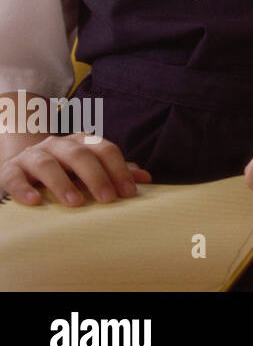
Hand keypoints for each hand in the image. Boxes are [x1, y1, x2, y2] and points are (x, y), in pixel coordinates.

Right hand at [0, 135, 150, 205]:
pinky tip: (35, 202)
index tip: (129, 192)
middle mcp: (58, 145)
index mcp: (81, 142)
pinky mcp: (9, 170)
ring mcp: (32, 156)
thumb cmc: (64, 169)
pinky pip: (15, 177)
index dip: (119, 169)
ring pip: (47, 164)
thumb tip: (146, 178)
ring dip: (62, 183)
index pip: (105, 149)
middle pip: (79, 155)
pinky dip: (24, 188)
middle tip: (108, 199)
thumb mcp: (89, 168)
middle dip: (96, 176)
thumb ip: (115, 171)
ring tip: (75, 203)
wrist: (22, 163)